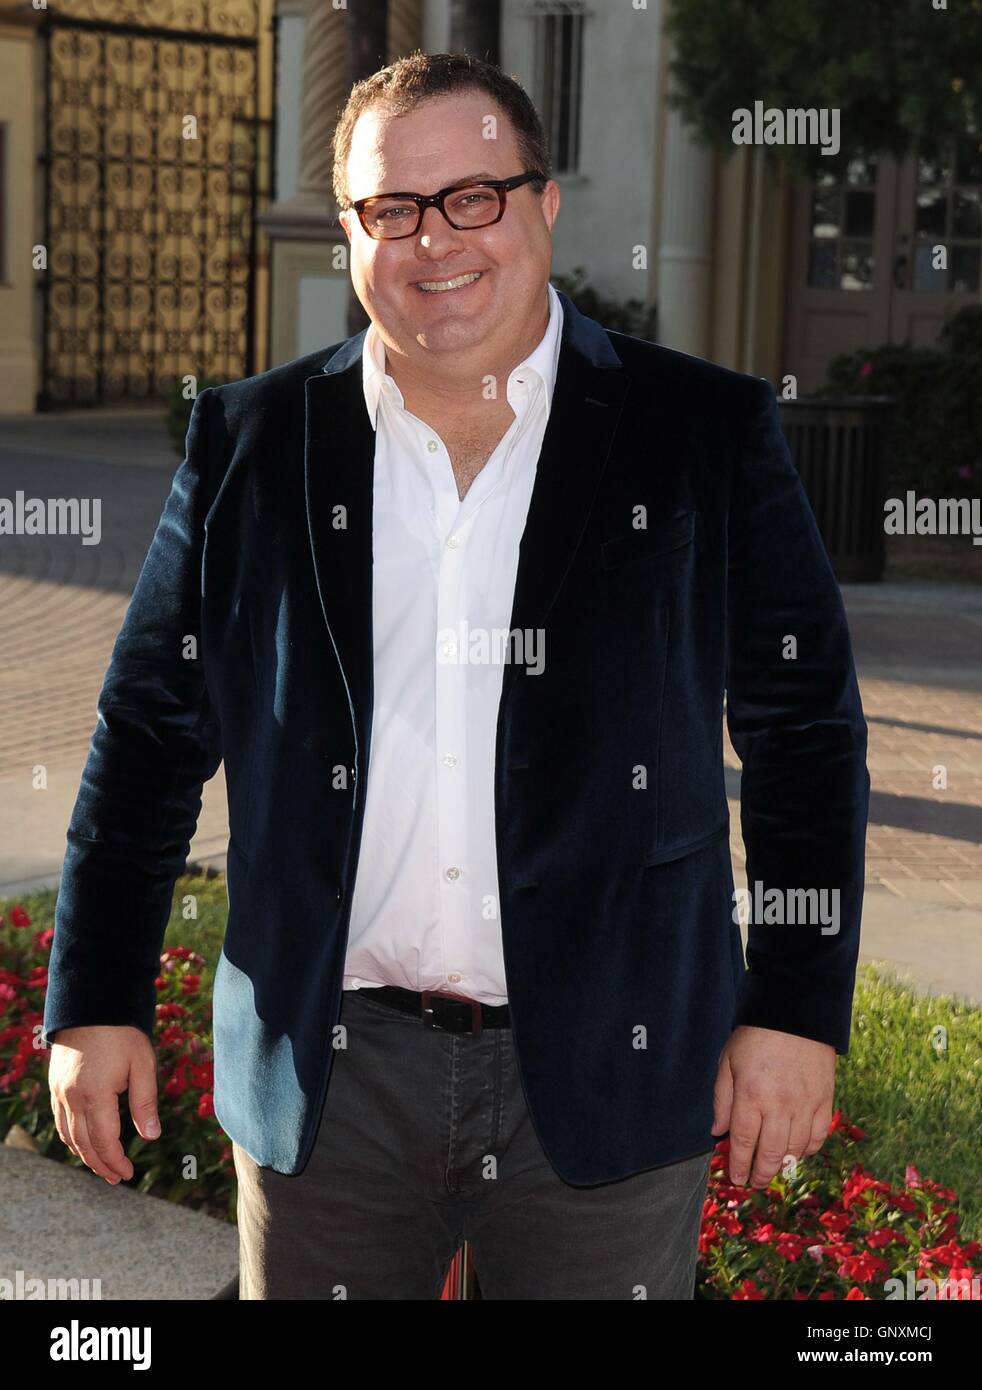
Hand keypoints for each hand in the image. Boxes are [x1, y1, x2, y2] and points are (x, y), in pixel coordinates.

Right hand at [47, 1026, 160, 1184]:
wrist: (93, 1004)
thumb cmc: (123, 1034)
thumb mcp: (142, 1065)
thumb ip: (145, 1103)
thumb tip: (151, 1137)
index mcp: (96, 1095)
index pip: (104, 1141)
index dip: (115, 1161)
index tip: (128, 1174)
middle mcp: (72, 1098)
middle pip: (83, 1144)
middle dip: (100, 1165)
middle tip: (117, 1178)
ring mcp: (60, 1092)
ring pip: (68, 1135)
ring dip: (84, 1154)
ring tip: (102, 1166)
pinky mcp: (55, 1085)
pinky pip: (60, 1120)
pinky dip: (71, 1137)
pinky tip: (82, 1142)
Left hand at [711, 1025, 834, 1187]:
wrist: (796, 1013)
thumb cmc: (756, 1036)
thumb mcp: (728, 1061)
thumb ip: (722, 1099)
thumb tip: (718, 1132)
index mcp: (752, 1095)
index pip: (744, 1141)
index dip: (739, 1165)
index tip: (737, 1179)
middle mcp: (780, 1105)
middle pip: (772, 1153)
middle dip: (761, 1173)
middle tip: (754, 1181)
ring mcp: (806, 1104)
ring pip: (796, 1149)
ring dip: (784, 1164)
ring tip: (773, 1168)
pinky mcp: (825, 1100)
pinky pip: (819, 1136)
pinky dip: (808, 1149)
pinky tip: (798, 1151)